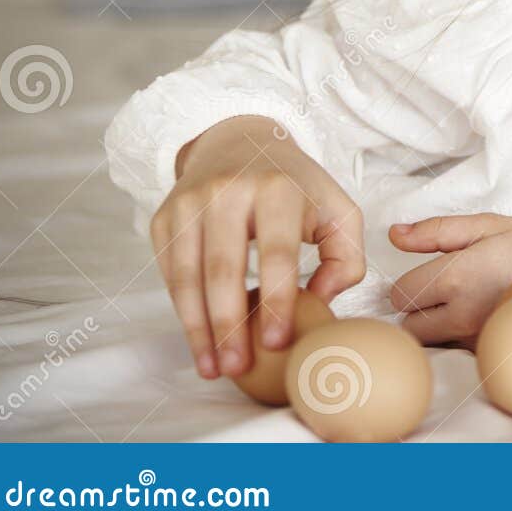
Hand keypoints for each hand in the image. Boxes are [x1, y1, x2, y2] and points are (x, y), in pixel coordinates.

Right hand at [151, 115, 363, 379]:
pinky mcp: (164, 218)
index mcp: (278, 188)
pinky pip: (170, 273)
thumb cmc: (297, 188)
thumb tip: (321, 300)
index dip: (276, 300)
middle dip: (229, 325)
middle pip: (223, 269)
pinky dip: (183, 311)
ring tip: (214, 368)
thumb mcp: (338, 210)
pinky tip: (200, 342)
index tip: (277, 342)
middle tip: (238, 368)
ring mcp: (189, 203)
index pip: (277, 252)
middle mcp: (227, 191)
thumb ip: (347, 257)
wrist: (239, 142)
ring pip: (187, 276)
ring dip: (198, 329)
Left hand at [387, 214, 511, 343]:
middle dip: (418, 311)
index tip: (430, 275)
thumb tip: (394, 235)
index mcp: (456, 276)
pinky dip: (460, 340)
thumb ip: (438, 230)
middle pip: (408, 327)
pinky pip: (458, 352)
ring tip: (466, 305)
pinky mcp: (492, 355)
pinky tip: (483, 320)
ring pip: (431, 344)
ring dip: (437, 328)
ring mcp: (477, 339)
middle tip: (444, 293)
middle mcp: (461, 314)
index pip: (398, 295)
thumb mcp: (491, 225)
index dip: (409, 283)